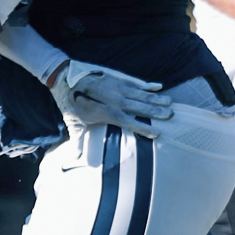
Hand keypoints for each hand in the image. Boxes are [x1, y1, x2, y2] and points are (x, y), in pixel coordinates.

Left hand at [50, 61, 173, 138]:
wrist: (64, 76)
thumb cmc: (69, 102)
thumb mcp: (72, 123)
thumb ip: (78, 140)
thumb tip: (75, 158)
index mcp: (105, 112)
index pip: (128, 122)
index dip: (142, 128)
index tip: (157, 134)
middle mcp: (114, 99)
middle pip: (139, 107)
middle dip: (155, 112)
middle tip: (171, 116)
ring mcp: (116, 86)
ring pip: (140, 94)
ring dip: (155, 99)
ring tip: (169, 103)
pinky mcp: (116, 77)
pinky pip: (135, 81)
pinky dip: (147, 84)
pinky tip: (158, 86)